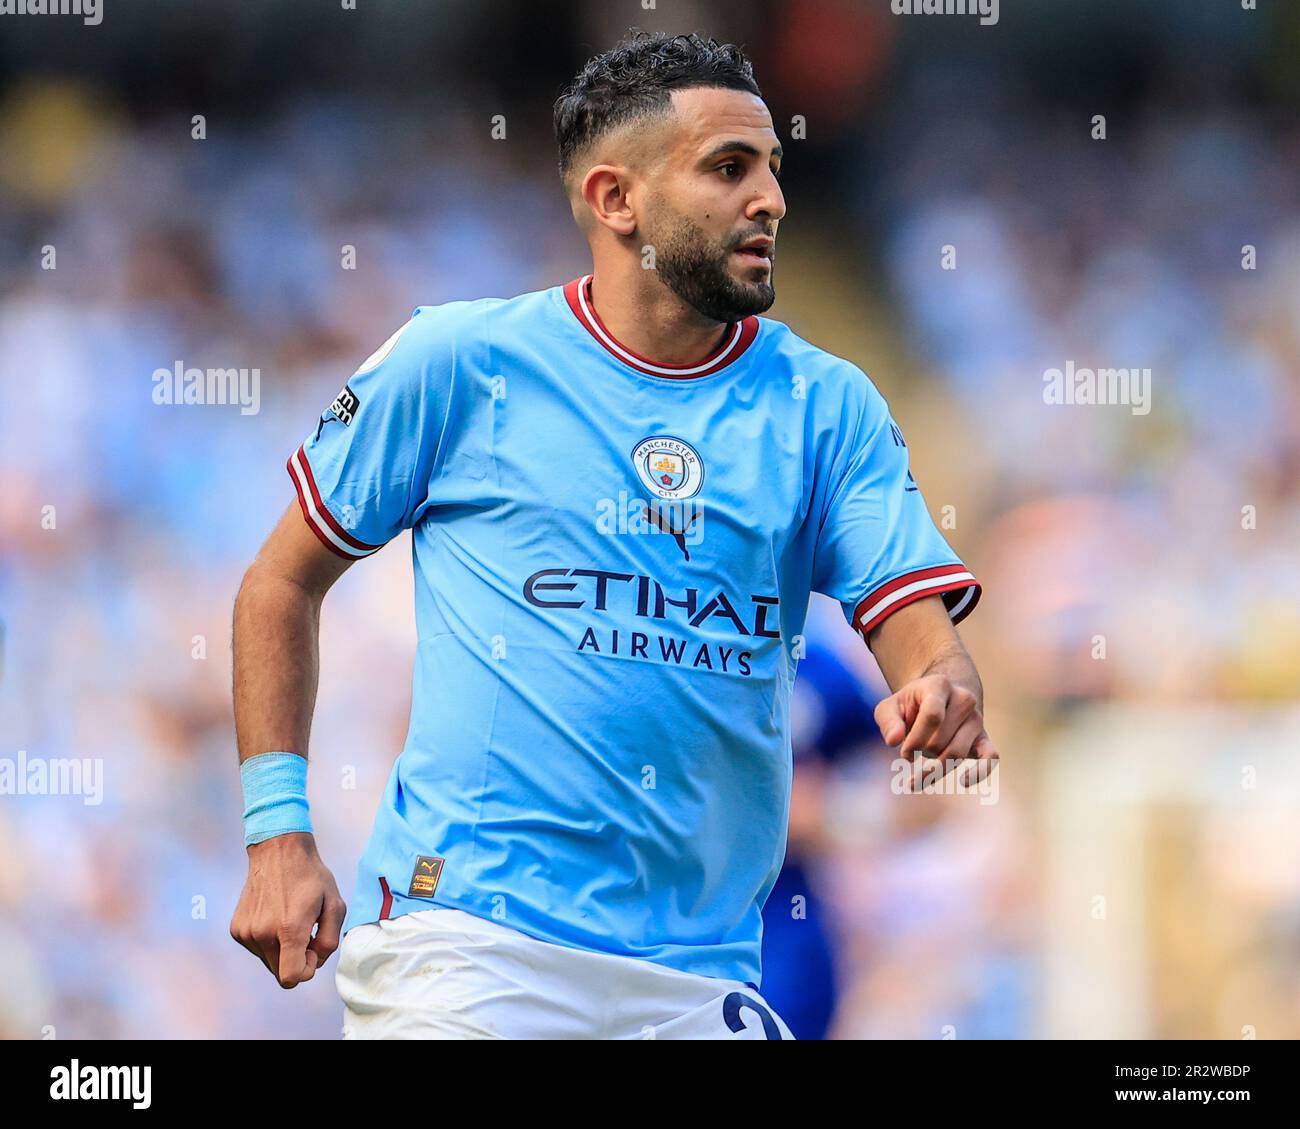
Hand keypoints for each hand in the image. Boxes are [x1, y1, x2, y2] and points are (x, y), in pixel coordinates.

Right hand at [230, 832, 345, 988]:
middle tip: (306, 932)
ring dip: (283, 949)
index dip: (306, 970)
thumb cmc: (311, 877)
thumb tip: (313, 961)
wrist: (277, 851)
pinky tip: (275, 915)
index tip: (312, 948)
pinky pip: (257, 949)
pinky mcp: (237, 929)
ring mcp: (246, 932)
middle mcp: (262, 933)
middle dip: (296, 959)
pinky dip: (269, 940)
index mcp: (289, 928)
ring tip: (290, 919)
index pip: (291, 978)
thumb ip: (329, 940)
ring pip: (269, 961)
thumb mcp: (335, 905)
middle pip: (281, 972)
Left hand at [874, 674, 997, 783]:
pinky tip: (962, 781)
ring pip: (957, 754)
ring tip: (924, 765)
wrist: (940, 700)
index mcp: (939, 685)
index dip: (915, 740)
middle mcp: (963, 699)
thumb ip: (888, 722)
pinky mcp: (985, 739)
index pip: (933, 716)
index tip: (903, 751)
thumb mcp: (890, 707)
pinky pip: (991, 758)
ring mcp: (976, 719)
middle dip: (922, 753)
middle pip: (940, 741)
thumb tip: (894, 741)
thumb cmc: (911, 706)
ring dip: (936, 767)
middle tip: (912, 751)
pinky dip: (979, 772)